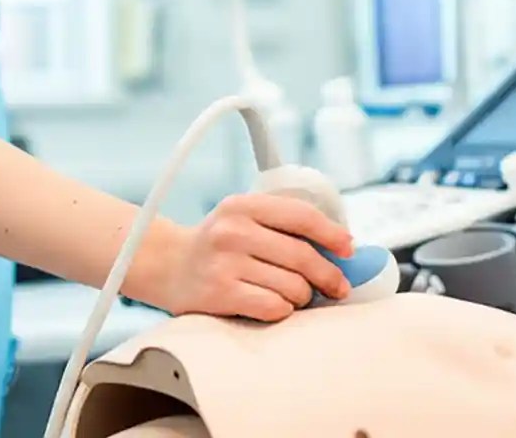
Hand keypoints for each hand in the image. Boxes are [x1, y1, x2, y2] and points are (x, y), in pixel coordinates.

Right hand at [156, 193, 354, 320]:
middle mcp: (232, 231)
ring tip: (292, 294)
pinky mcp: (220, 293)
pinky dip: (282, 309)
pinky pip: (275, 307)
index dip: (332, 234)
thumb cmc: (216, 246)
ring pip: (293, 286)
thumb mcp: (240, 218)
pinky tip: (271, 304)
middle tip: (337, 287)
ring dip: (301, 296)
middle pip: (303, 256)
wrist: (167, 267)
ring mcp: (225, 263)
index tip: (347, 249)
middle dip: (328, 275)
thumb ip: (279, 224)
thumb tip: (339, 246)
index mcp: (242, 205)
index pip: (301, 216)